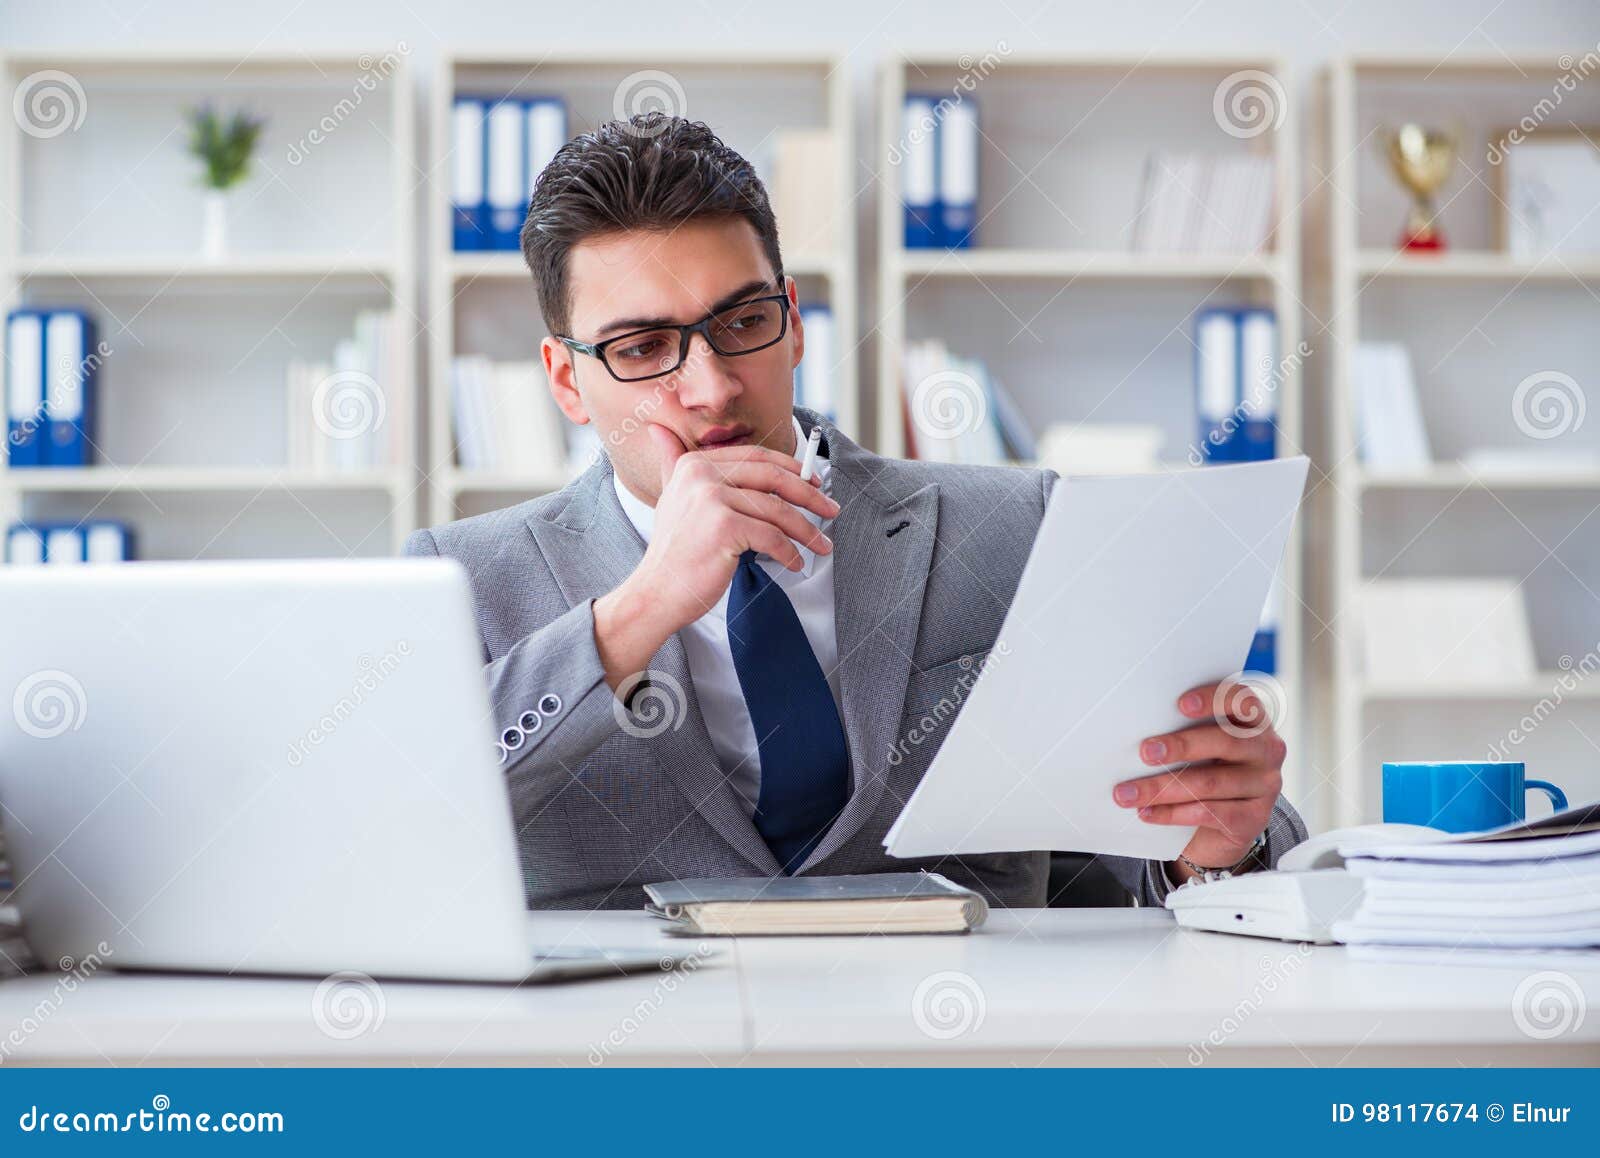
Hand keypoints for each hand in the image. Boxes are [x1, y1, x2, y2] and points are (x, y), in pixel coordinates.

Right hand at [593, 423, 838, 690]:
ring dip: (807, 530)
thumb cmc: (673, 552)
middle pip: (773, 478)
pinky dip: (790, 552)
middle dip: (809, 495)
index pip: (757, 457)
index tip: (814, 483)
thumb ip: (673, 462)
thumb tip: (659, 430)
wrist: (656, 592)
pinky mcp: (724, 527)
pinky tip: (796, 562)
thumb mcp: (671, 497)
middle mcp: (702, 474)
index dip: (791, 469)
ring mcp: (712, 499)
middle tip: (831, 509)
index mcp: (695, 464)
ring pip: (777, 511)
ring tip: (822, 545)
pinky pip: (772, 538)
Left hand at [1111, 681, 1285, 883]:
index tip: (1180, 705)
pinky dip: (1172, 813)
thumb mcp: (1204, 746)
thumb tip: (1138, 731)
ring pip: (1209, 783)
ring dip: (1162, 788)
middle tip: (1145, 752)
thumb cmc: (1209, 770)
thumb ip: (1186, 730)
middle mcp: (1266, 750)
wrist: (1227, 826)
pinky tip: (1147, 812)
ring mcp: (1265, 785)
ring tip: (1127, 793)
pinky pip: (1209, 813)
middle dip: (1181, 746)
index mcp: (1254, 721)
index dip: (1214, 699)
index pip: (1242, 700)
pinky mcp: (1255, 818)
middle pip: (1225, 742)